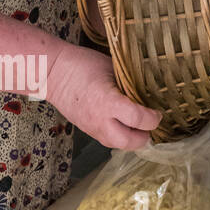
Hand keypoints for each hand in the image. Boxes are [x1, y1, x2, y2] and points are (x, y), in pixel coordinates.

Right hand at [47, 43, 161, 150]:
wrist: (51, 73)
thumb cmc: (81, 64)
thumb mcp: (111, 68)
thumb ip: (129, 83)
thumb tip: (147, 91)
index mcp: (108, 102)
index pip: (138, 119)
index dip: (153, 118)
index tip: (158, 112)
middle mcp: (100, 120)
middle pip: (131, 142)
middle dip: (144, 136)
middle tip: (150, 123)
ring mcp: (92, 128)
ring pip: (119, 145)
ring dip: (131, 139)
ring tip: (137, 125)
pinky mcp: (86, 130)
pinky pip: (108, 140)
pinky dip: (119, 135)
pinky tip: (123, 123)